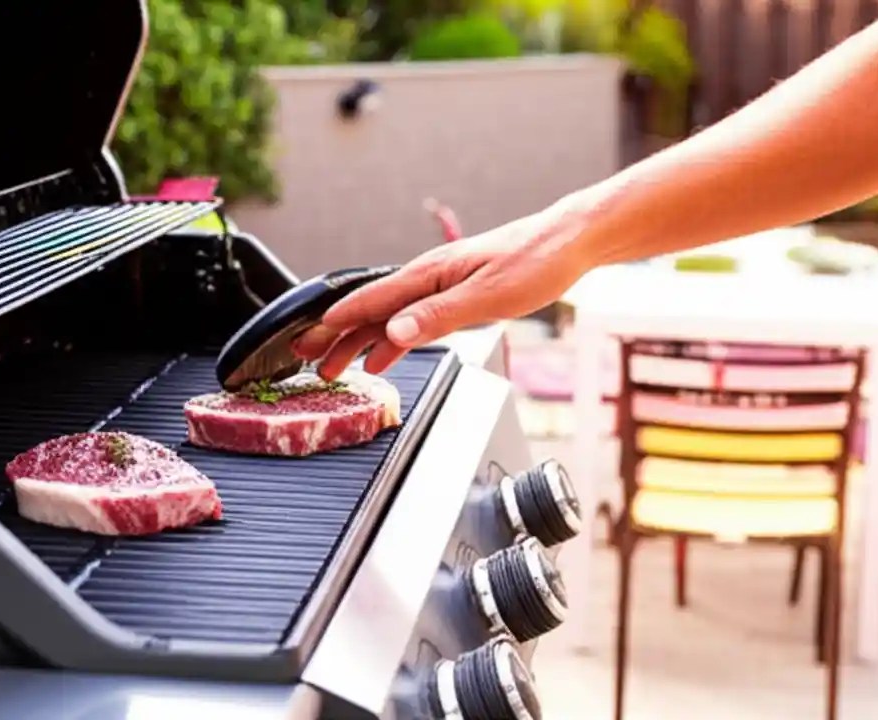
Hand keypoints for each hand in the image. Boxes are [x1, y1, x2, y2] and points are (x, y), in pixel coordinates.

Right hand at [292, 204, 594, 378]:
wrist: (569, 242)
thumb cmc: (536, 261)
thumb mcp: (487, 296)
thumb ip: (437, 316)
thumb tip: (394, 332)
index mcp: (429, 274)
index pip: (372, 299)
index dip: (338, 320)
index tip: (309, 335)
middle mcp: (429, 278)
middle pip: (372, 310)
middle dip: (336, 334)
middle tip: (308, 356)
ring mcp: (441, 287)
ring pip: (388, 318)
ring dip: (359, 342)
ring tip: (334, 366)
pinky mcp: (456, 296)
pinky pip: (412, 321)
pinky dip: (391, 341)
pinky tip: (382, 357)